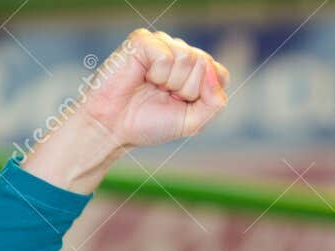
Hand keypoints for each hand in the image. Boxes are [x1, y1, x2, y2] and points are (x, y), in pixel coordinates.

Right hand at [79, 29, 230, 148]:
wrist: (114, 126)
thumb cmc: (150, 123)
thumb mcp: (193, 121)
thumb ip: (215, 101)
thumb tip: (213, 69)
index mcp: (194, 72)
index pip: (220, 73)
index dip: (205, 95)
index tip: (183, 105)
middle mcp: (180, 53)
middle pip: (205, 64)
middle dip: (187, 90)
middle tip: (163, 96)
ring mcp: (161, 44)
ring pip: (188, 58)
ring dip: (171, 82)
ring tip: (153, 87)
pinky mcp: (142, 40)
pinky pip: (166, 56)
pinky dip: (156, 74)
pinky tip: (143, 77)